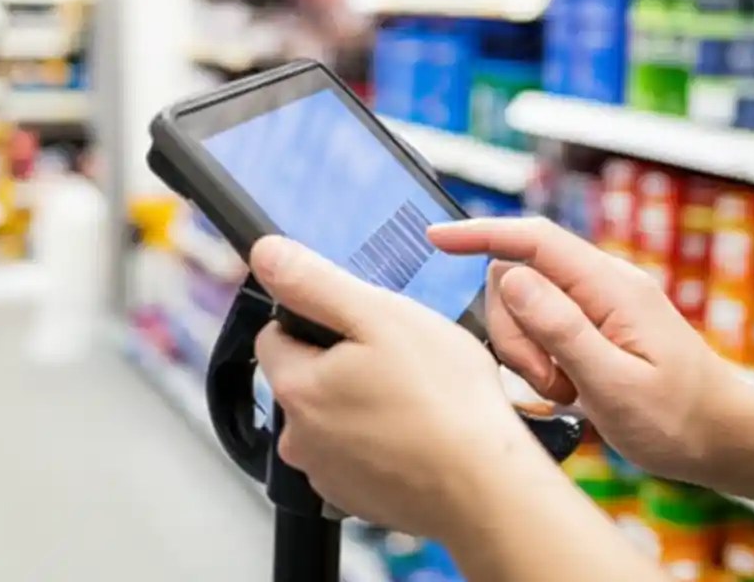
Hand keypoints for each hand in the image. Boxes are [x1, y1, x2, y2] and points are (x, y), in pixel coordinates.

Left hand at [250, 236, 539, 538]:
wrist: (487, 486)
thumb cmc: (445, 400)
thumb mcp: (380, 316)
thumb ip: (314, 283)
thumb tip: (265, 255)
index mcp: (296, 388)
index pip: (274, 335)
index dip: (317, 319)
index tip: (362, 324)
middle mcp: (298, 438)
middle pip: (304, 377)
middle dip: (341, 363)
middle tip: (399, 360)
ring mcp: (326, 475)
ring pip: (331, 418)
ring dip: (361, 404)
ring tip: (415, 399)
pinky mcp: (357, 499)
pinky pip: (356, 455)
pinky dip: (379, 443)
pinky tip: (418, 435)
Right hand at [429, 217, 753, 495]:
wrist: (724, 439)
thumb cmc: (678, 420)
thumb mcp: (614, 382)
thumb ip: (561, 328)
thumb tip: (510, 276)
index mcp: (610, 287)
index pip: (534, 240)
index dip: (481, 234)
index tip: (435, 239)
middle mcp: (604, 285)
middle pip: (518, 278)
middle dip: (514, 331)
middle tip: (548, 382)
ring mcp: (600, 304)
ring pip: (525, 306)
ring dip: (528, 352)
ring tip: (566, 391)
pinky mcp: (595, 325)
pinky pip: (543, 327)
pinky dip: (541, 360)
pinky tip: (570, 390)